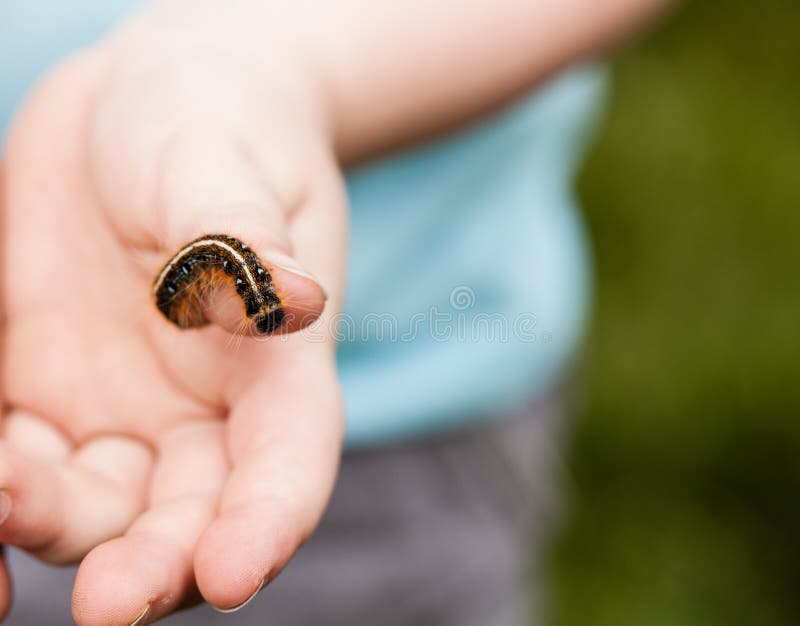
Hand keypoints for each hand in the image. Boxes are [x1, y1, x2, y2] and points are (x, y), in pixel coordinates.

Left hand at [0, 24, 345, 624]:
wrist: (148, 104)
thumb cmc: (217, 124)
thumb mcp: (229, 164)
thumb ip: (247, 240)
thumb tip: (294, 306)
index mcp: (276, 359)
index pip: (291, 458)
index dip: (272, 521)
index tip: (234, 572)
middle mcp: (206, 405)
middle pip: (191, 514)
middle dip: (156, 566)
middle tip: (111, 601)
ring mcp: (122, 406)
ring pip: (97, 507)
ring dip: (53, 525)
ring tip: (5, 499)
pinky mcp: (44, 390)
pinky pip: (13, 460)